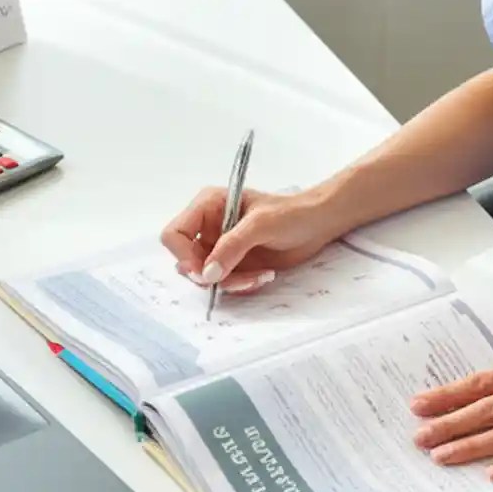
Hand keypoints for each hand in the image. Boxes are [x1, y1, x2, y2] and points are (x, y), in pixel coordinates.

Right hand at [160, 187, 339, 292]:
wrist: (317, 224)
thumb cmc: (290, 213)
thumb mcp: (259, 225)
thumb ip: (231, 247)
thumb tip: (207, 274)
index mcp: (207, 206)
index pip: (174, 234)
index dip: (183, 256)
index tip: (204, 273)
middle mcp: (208, 227)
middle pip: (187, 261)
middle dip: (211, 275)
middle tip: (237, 279)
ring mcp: (220, 247)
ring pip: (207, 276)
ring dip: (231, 282)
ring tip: (260, 276)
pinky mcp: (234, 263)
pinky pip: (225, 283)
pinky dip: (241, 285)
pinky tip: (264, 275)